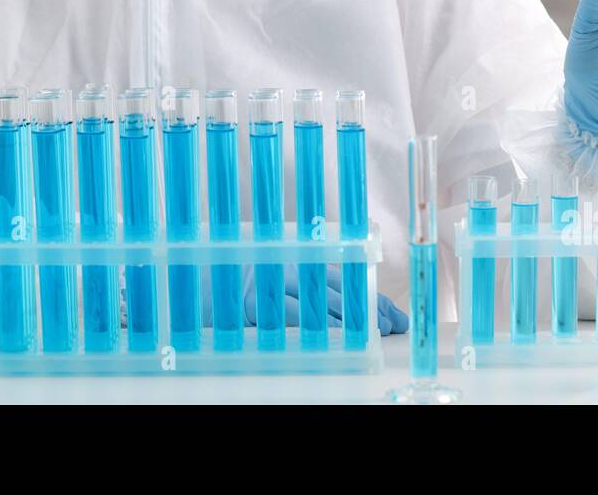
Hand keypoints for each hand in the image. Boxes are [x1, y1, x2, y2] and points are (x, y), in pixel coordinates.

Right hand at [235, 264, 408, 334]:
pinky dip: (312, 325)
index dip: (373, 298)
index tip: (396, 317)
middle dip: (368, 309)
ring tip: (372, 332)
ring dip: (348, 319)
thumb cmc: (247, 293)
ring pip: (317, 301)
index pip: (347, 280)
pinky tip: (332, 336)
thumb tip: (362, 314)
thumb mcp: (286, 287)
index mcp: (301, 262)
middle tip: (390, 326)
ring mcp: (271, 284)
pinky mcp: (252, 303)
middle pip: (339, 289)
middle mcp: (289, 268)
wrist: (201, 289)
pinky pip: (289, 315)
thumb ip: (315, 294)